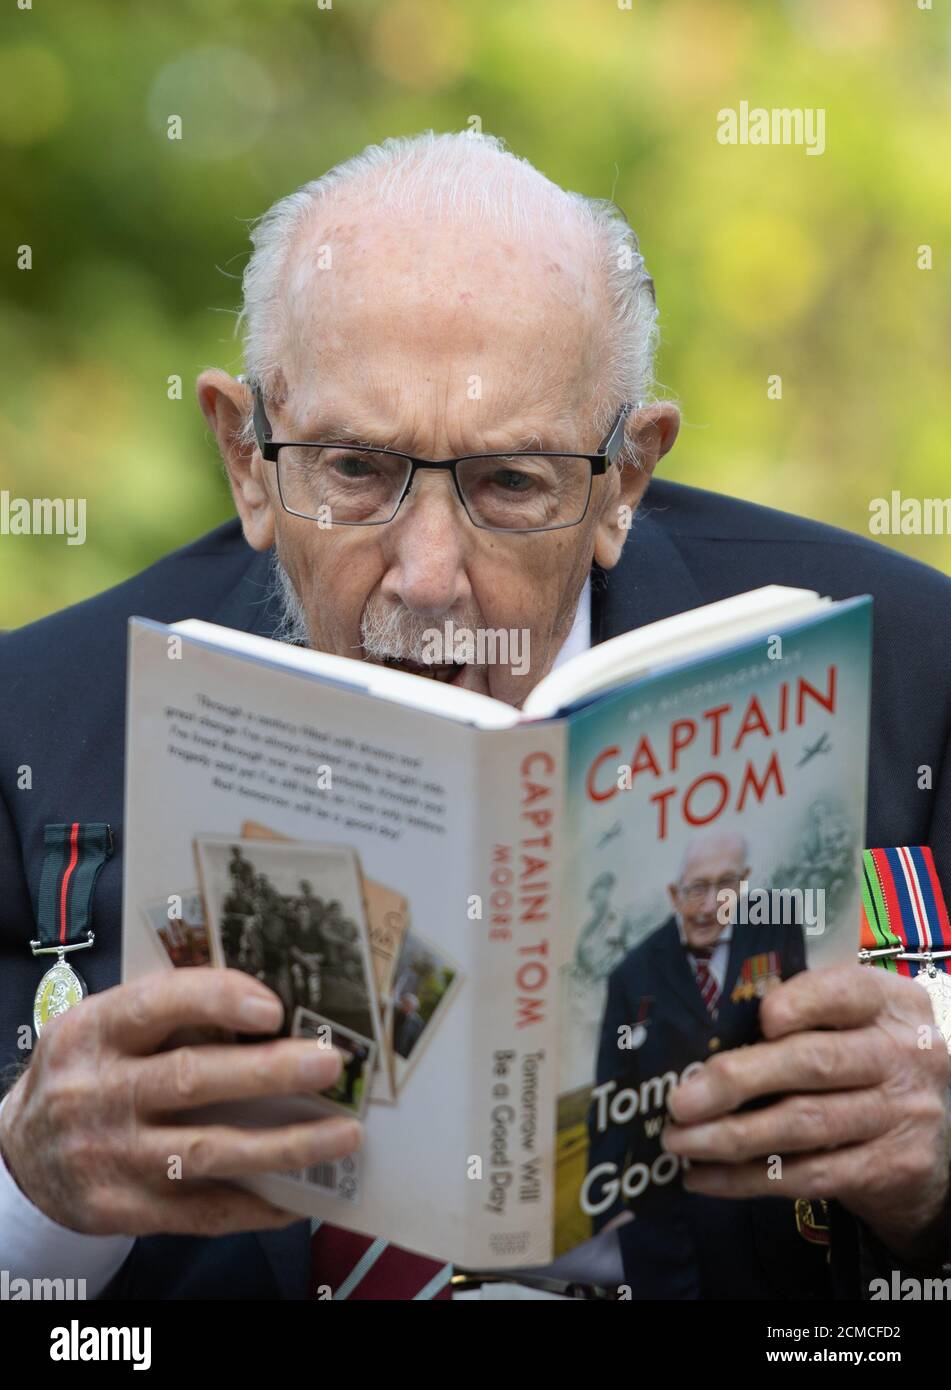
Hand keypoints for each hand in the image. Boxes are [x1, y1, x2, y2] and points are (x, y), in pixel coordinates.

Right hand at [0, 968, 360, 1237]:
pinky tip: (300, 1195)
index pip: (159, 1004)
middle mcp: (96, 1093)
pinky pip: (201, 1210)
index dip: (219, 1000)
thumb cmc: (89, 1072)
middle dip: (269, 1072)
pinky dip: (256, 1205)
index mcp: (94, 1031)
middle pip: (192, 1079)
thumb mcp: (105, 1028)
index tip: (274, 1007)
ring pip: (209, 1151)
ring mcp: (109, 1156)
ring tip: (342, 1135)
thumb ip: (169, 1014)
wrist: (22, 1153)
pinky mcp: (121, 1210)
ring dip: (284, 1145)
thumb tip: (272, 1009)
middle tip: (329, 1064)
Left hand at [662, 964, 950, 1261]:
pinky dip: (750, 1178)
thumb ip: (803, 1015)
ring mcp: (903, 1114)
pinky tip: (706, 1176)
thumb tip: (710, 1033)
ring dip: (732, 1136)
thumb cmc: (867, 1063)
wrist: (932, 1140)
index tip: (757, 1018)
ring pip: (806, 1124)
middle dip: (738, 1080)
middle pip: (814, 1062)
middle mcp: (904, 1054)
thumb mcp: (854, 1024)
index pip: (845, 991)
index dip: (801, 1002)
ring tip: (679, 1141)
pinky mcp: (892, 1169)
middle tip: (681, 1100)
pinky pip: (810, 1176)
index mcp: (890, 1003)